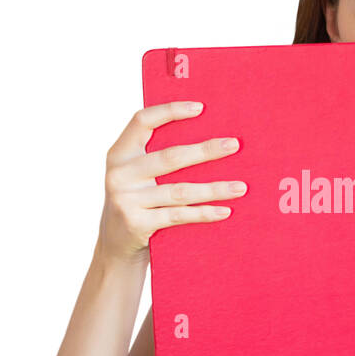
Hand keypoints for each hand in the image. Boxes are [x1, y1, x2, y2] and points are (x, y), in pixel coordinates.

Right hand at [97, 101, 245, 264]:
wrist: (115, 248)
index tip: (200, 107)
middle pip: (170, 156)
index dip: (170, 111)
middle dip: (206, 150)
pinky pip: (179, 215)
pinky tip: (225, 210)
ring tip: (240, 187)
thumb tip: (208, 138)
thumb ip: (154, 156)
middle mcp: (120, 174)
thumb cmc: (136, 203)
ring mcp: (126, 199)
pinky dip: (204, 213)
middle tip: (233, 145)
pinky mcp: (137, 223)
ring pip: (180, 191)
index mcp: (119, 153)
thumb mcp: (135, 176)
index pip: (142, 121)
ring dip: (214, 188)